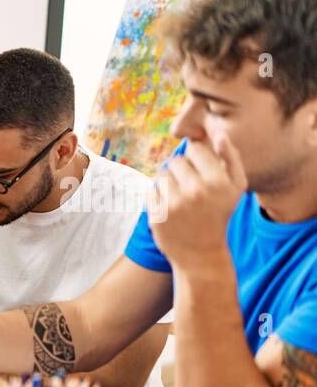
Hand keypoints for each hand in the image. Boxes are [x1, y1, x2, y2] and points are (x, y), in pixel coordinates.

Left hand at [147, 134, 246, 269]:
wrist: (201, 252)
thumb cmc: (219, 214)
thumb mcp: (236, 187)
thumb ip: (231, 158)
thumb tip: (219, 134)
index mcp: (218, 182)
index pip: (195, 148)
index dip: (196, 157)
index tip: (199, 170)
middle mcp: (196, 191)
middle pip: (176, 160)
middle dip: (181, 170)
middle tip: (189, 186)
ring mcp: (174, 204)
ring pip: (161, 174)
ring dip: (168, 181)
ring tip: (180, 196)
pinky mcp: (157, 214)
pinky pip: (152, 190)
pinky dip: (158, 196)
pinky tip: (170, 207)